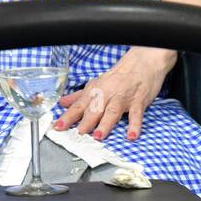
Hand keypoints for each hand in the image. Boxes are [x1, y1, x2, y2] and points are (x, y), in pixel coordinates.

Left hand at [55, 47, 175, 140]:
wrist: (142, 63)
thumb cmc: (119, 76)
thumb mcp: (96, 84)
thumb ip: (79, 96)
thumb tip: (62, 103)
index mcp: (95, 91)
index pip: (78, 106)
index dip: (68, 117)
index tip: (58, 127)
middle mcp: (107, 94)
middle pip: (95, 109)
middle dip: (86, 121)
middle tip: (79, 133)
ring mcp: (123, 98)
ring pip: (112, 112)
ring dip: (105, 124)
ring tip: (98, 137)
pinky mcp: (138, 102)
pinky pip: (136, 115)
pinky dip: (134, 126)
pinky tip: (131, 136)